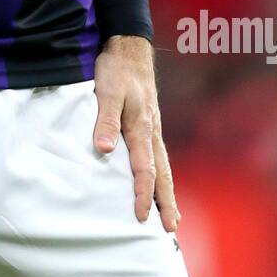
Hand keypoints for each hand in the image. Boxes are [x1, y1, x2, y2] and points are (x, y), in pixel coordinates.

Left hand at [92, 35, 179, 231]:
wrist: (129, 47)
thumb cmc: (117, 70)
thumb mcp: (106, 93)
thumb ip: (105, 121)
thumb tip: (104, 151)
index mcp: (142, 128)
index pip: (144, 170)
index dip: (143, 195)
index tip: (142, 218)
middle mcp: (152, 132)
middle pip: (162, 174)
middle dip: (166, 203)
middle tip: (171, 229)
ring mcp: (153, 128)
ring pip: (164, 167)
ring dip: (168, 193)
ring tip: (173, 217)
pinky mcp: (149, 123)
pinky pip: (158, 157)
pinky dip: (162, 176)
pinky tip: (160, 183)